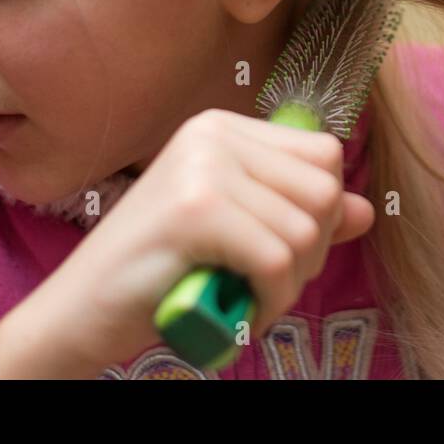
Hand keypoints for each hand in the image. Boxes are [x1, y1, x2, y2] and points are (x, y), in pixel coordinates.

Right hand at [37, 108, 375, 369]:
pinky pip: (278, 262)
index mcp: (222, 128)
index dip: (321, 212)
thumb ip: (298, 216)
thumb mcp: (238, 235)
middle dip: (310, 252)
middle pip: (324, 190)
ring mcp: (201, 168)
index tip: (282, 249)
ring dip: (287, 285)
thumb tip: (366, 210)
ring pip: (306, 231)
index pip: (324, 154)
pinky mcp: (194, 211)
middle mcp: (212, 134)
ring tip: (244, 295)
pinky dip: (269, 302)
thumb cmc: (158, 274)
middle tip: (264, 280)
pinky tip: (237, 309)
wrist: (77, 314)